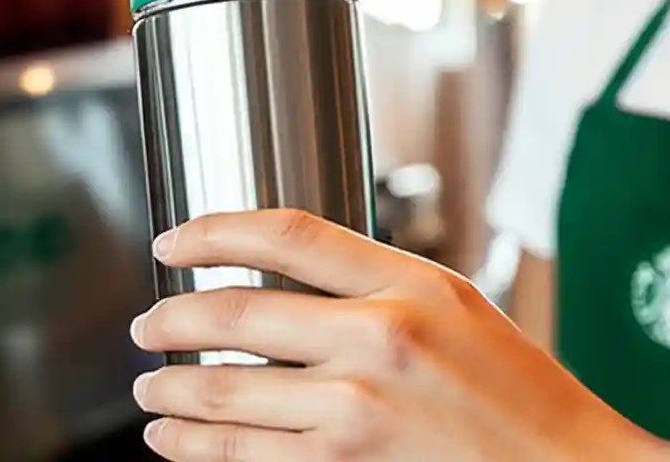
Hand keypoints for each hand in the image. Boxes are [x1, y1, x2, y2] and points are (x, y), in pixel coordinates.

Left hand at [128, 209, 653, 461]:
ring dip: (169, 392)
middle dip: (169, 321)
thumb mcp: (459, 308)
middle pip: (234, 316)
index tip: (172, 242)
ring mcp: (357, 415)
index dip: (212, 230)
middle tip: (146, 327)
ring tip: (150, 392)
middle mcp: (380, 342)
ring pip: (224, 395)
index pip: (287, 236)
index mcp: (412, 286)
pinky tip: (175, 443)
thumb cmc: (523, 397)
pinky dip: (193, 450)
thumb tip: (283, 279)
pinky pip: (242, 459)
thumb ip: (377, 285)